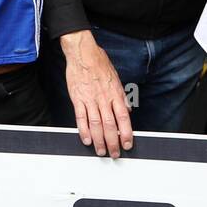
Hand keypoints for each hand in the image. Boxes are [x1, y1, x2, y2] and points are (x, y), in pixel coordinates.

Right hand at [60, 31, 132, 157]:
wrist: (83, 53)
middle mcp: (104, 98)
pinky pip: (81, 118)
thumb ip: (121, 96)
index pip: (124, 118)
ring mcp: (90, 99)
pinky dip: (84, 130)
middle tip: (115, 153)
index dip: (127, 133)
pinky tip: (87, 139)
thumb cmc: (99, 63)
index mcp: (115, 94)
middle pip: (110, 125)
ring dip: (99, 141)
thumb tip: (127, 109)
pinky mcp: (78, 99)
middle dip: (113, 142)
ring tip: (101, 151)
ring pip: (96, 125)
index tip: (128, 143)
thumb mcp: (116, 78)